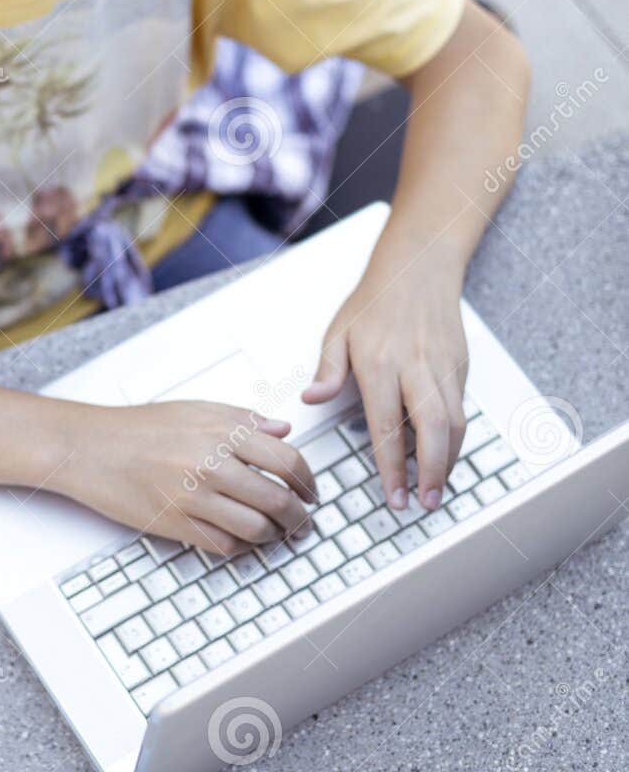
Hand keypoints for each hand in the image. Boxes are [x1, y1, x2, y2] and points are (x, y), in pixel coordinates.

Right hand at [50, 400, 316, 556]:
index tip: (311, 491)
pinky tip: (240, 537)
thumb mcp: (196, 409)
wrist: (91, 448)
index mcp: (221, 432)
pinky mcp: (175, 524)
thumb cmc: (139, 427)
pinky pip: (223, 545)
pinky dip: (240, 545)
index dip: (308, 481)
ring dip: (272, 535)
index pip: (286, 460)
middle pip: (277, 500)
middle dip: (299, 517)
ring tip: (274, 532)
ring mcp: (193, 498)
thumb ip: (243, 420)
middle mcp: (210, 464)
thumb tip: (283, 431)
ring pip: (255, 528)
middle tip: (303, 521)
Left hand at [302, 256, 468, 510]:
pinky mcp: (459, 366)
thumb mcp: (338, 331)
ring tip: (436, 490)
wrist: (419, 268)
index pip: (386, 424)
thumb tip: (311, 399)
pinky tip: (444, 458)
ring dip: (449, 461)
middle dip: (431, 472)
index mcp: (379, 361)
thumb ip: (326, 370)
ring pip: (455, 422)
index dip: (391, 466)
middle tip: (424, 503)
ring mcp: (442, 366)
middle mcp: (415, 366)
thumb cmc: (374, 302)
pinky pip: (461, 410)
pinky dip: (456, 439)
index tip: (392, 496)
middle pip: (432, 428)